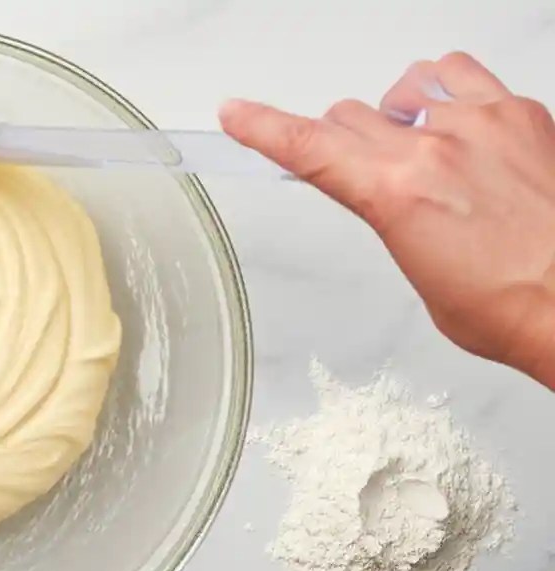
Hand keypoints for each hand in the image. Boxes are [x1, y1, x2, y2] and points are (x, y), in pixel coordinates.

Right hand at [220, 52, 554, 388]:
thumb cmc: (511, 307)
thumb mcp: (421, 273)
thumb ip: (395, 218)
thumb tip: (396, 198)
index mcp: (397, 195)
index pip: (308, 148)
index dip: (262, 128)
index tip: (237, 113)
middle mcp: (435, 148)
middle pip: (350, 118)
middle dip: (343, 142)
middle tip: (363, 170)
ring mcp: (481, 123)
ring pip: (405, 86)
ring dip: (396, 111)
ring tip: (417, 143)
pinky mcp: (522, 113)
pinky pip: (464, 74)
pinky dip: (448, 92)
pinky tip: (459, 122)